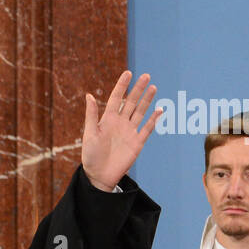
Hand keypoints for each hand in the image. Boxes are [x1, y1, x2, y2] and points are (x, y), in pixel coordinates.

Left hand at [81, 71, 161, 190]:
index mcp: (107, 119)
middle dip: (138, 89)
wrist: (99, 176)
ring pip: (140, 112)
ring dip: (146, 100)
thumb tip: (89, 95)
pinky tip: (159, 110)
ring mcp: (129, 132)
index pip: (116, 98)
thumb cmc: (91, 155)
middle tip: (146, 76)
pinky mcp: (137, 143)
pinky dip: (153, 120)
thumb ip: (91, 115)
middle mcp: (120, 123)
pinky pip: (147, 129)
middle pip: (131, 102)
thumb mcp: (89, 134)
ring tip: (153, 87)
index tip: (128, 73)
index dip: (122, 86)